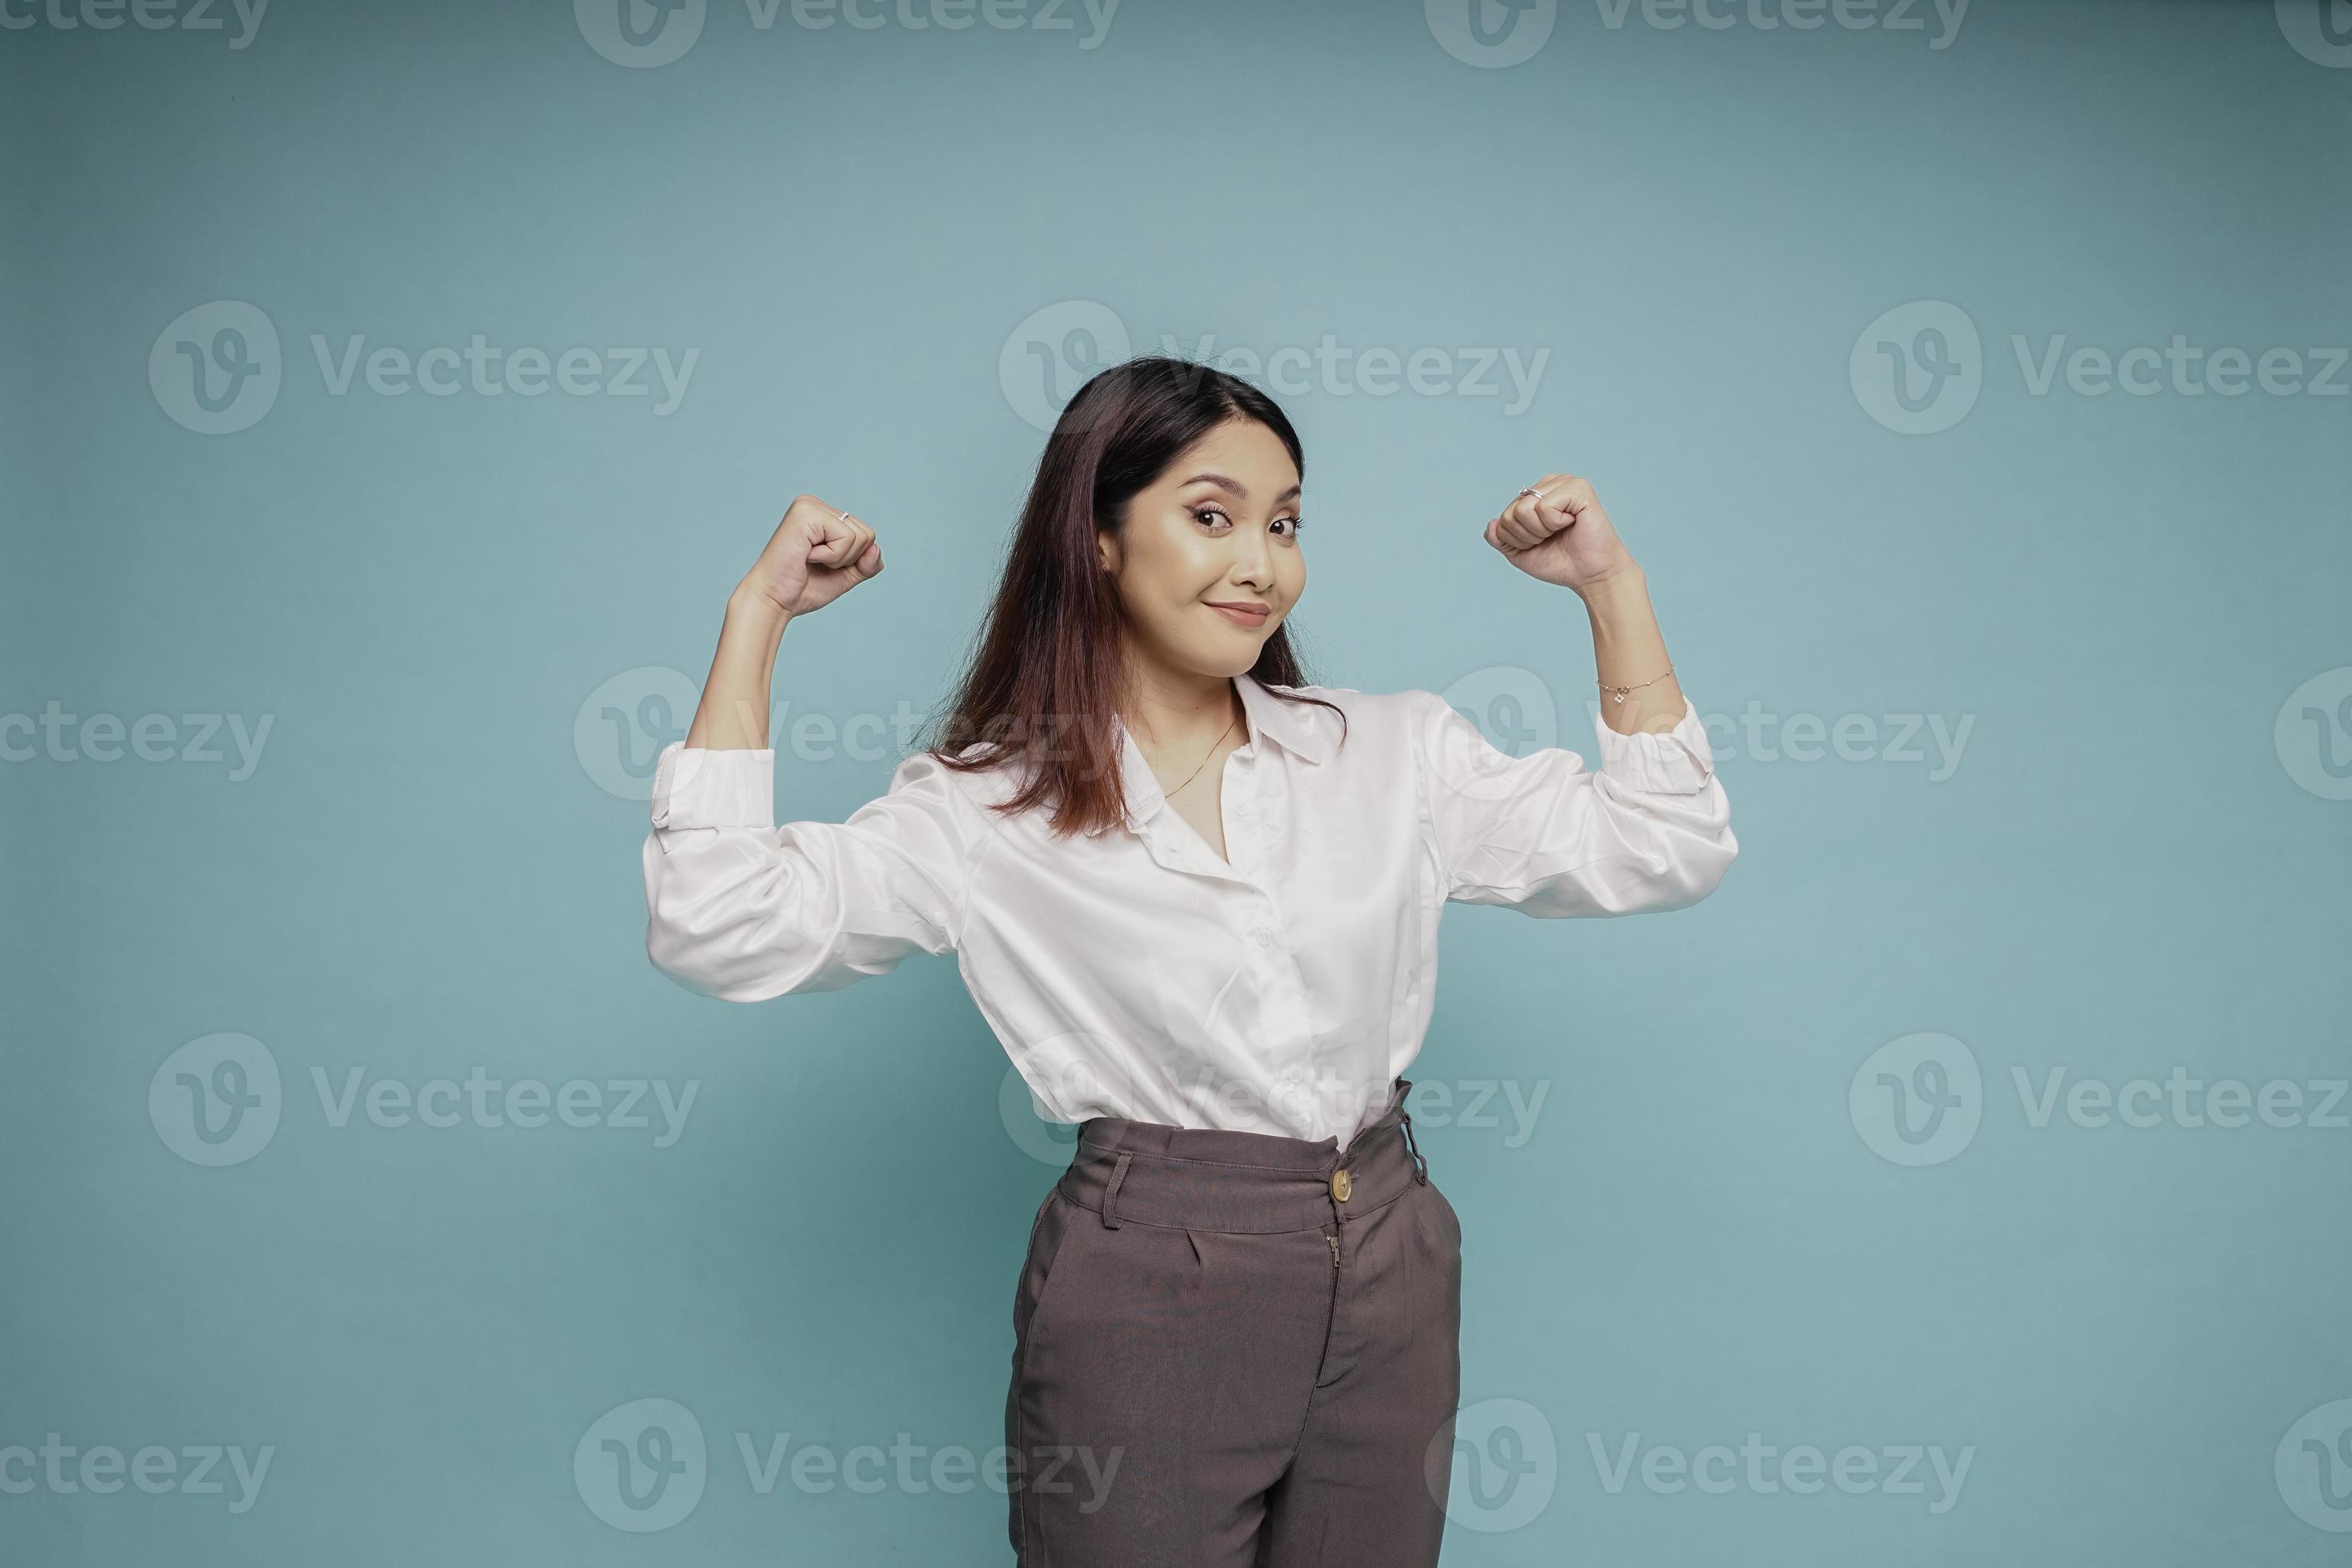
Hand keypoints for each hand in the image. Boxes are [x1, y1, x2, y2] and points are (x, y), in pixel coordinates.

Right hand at [737, 493, 884, 620]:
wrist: (773, 601)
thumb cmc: (802, 589)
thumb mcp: (844, 575)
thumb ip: (866, 564)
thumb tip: (876, 548)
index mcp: (822, 515)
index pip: (866, 535)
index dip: (853, 560)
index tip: (822, 565)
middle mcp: (815, 504)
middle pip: (867, 534)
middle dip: (848, 559)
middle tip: (815, 564)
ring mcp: (809, 506)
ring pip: (860, 536)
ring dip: (838, 559)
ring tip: (810, 559)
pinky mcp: (806, 513)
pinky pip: (846, 538)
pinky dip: (831, 557)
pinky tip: (806, 556)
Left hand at [1482, 473, 1637, 595]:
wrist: (1590, 575)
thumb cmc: (1561, 562)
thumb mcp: (1521, 553)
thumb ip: (1501, 539)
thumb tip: (1492, 523)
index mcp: (1535, 495)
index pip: (1504, 517)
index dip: (1517, 540)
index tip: (1540, 543)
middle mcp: (1549, 484)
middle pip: (1511, 513)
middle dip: (1527, 536)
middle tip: (1551, 538)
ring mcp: (1564, 483)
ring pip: (1524, 509)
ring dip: (1540, 531)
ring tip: (1561, 530)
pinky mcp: (1578, 488)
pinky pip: (1544, 507)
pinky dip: (1554, 524)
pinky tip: (1572, 523)